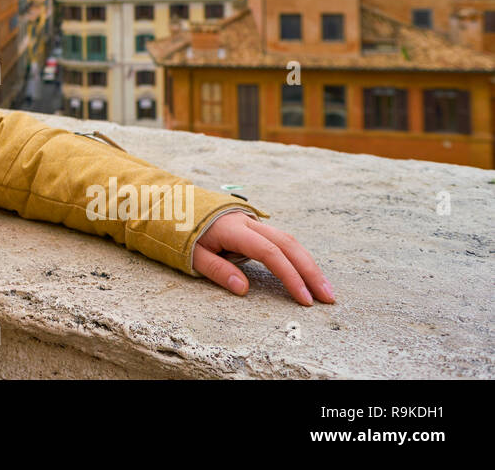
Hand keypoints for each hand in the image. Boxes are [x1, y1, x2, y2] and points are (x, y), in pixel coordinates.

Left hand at [192, 211, 334, 305]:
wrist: (178, 206)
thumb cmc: (183, 233)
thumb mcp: (192, 254)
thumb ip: (217, 270)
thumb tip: (243, 289)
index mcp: (233, 229)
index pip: (270, 252)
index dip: (289, 276)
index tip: (304, 299)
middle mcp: (249, 222)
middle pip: (288, 244)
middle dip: (311, 271)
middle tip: (328, 298)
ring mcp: (254, 222)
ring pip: (290, 241)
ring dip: (309, 265)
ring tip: (325, 291)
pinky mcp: (256, 227)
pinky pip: (283, 241)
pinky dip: (298, 258)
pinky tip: (308, 275)